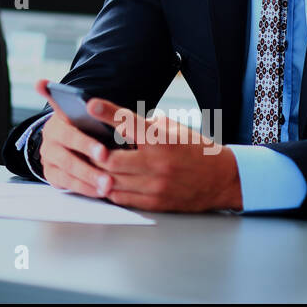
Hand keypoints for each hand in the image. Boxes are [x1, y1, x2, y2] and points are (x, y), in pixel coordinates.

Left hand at [35, 81, 241, 211]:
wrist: (224, 180)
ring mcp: (155, 186)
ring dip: (97, 173)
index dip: (107, 112)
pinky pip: (122, 198)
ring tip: (87, 164)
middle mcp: (157, 163)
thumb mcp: (175, 129)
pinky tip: (103, 182)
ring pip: (112, 181)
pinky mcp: (155, 203)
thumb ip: (147, 126)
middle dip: (93, 154)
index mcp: (162, 140)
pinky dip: (109, 189)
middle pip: (110, 160)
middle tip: (82, 146)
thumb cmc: (197, 149)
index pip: (129, 123)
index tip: (90, 104)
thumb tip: (118, 122)